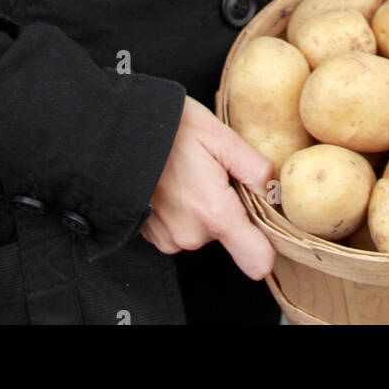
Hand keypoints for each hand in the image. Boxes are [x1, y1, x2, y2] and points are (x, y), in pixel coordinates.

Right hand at [141, 96, 275, 280]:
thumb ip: (254, 167)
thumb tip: (272, 190)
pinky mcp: (152, 235)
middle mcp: (192, 235)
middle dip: (227, 205)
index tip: (263, 220)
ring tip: (188, 172)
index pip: (258, 259)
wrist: (117, 133)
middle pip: (229, 234)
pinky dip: (181, 209)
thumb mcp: (221, 136)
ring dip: (202, 206)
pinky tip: (172, 182)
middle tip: (212, 171)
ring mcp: (169, 238)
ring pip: (204, 229)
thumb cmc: (169, 129)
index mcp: (215, 214)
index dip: (268, 244)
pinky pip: (181, 228)